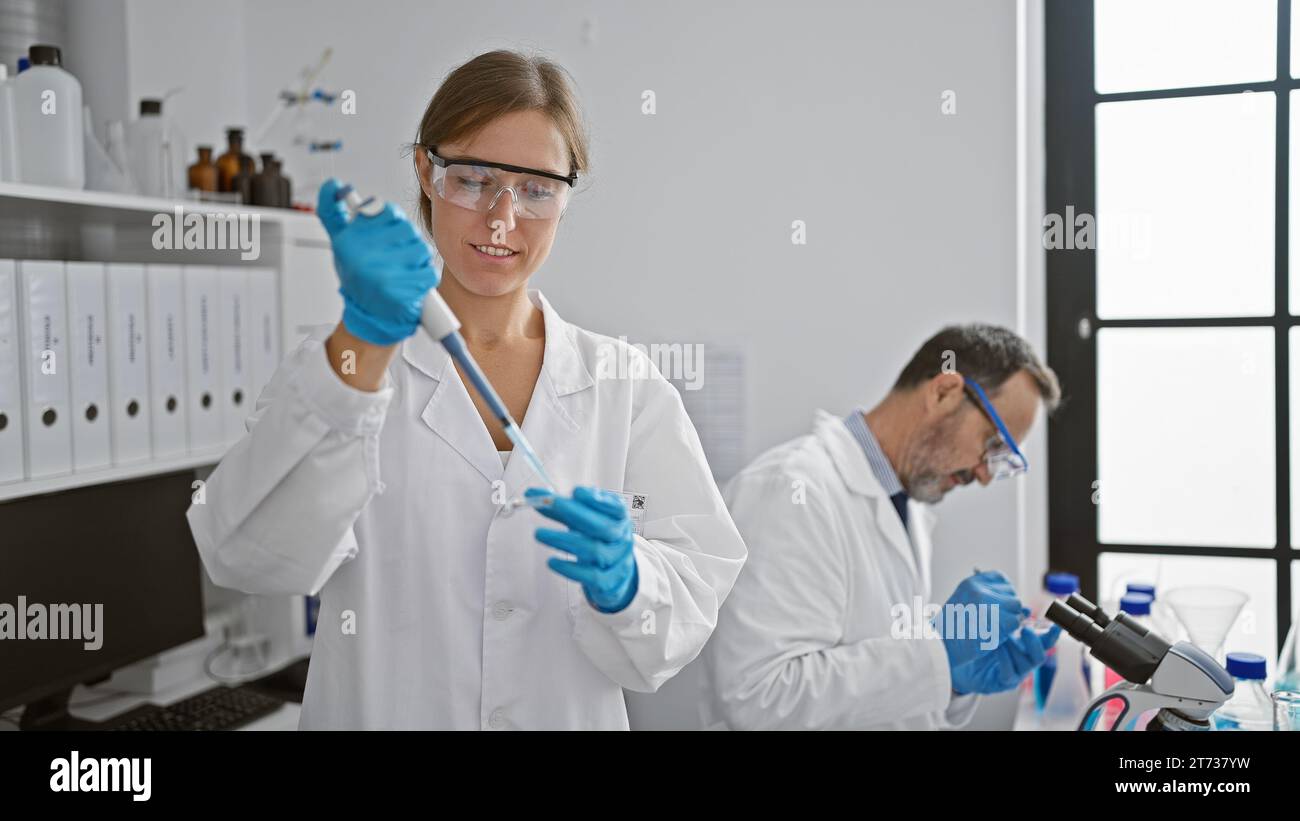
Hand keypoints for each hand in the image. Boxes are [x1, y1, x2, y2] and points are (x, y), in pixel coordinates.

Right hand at [316, 178, 439, 345]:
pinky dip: (426, 278)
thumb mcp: (340, 242)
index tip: (388, 235)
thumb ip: (333, 212)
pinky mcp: (401, 294)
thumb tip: (332, 185)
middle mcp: (362, 257)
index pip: (388, 211)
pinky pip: (429, 273)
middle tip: (397, 257)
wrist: (368, 317)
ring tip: (404, 271)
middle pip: (408, 230)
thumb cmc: (357, 275)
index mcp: (349, 240)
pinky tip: (412, 284)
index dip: (394, 223)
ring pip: (421, 250)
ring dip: (419, 260)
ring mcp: (382, 276)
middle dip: (408, 242)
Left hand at [530, 486, 638, 612]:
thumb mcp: (585, 519)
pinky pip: (591, 576)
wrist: (615, 572)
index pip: (615, 508)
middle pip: (603, 527)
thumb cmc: (597, 539)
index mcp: (619, 519)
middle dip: (575, 513)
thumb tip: (533, 494)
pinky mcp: (608, 582)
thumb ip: (562, 506)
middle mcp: (621, 539)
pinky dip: (570, 569)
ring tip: (539, 533)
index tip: (576, 491)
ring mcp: (617, 562)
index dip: (598, 500)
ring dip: (564, 540)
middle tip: (549, 503)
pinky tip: (552, 561)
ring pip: (594, 550)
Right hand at [937, 570, 1026, 672]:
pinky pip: (1015, 624)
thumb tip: (1026, 608)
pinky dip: (1007, 632)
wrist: (939, 647)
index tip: (996, 606)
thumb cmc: (953, 630)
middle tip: (992, 623)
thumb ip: (992, 602)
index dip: (1003, 594)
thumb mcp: (967, 606)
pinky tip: (991, 636)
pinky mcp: (998, 619)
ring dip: (1009, 622)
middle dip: (1009, 611)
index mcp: (972, 583)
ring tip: (990, 630)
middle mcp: (981, 589)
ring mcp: (990, 603)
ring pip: (1016, 609)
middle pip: (1012, 596)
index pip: (1001, 579)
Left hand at [950, 624, 1061, 694]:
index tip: (1057, 624)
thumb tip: (1024, 608)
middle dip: (1034, 642)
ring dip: (1015, 648)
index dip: (1053, 634)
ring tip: (1001, 637)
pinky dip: (1004, 659)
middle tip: (1024, 629)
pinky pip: (1010, 673)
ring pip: (1027, 664)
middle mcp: (1023, 660)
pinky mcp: (1003, 683)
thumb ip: (1008, 618)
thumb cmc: (976, 641)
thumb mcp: (992, 626)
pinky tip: (995, 649)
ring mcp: (1015, 673)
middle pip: (1040, 654)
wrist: (957, 662)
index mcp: (1024, 645)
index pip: (1044, 640)